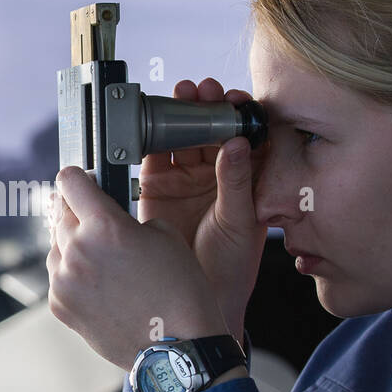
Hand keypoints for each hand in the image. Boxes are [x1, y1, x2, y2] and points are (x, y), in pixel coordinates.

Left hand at [47, 166, 227, 371]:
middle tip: (103, 229)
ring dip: (75, 247)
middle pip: (61, 214)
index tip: (84, 183)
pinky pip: (58, 278)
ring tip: (107, 265)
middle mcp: (77, 251)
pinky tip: (102, 288)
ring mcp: (63, 281)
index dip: (79, 178)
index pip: (69, 181)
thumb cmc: (180, 292)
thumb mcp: (164, 234)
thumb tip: (104, 213)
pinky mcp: (60, 306)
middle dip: (80, 216)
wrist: (178, 347)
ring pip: (57, 247)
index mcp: (104, 225)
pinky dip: (73, 277)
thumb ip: (127, 216)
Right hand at [135, 78, 266, 337]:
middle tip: (200, 89)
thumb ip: (236, 181)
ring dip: (178, 118)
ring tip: (178, 96)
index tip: (232, 96)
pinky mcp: (155, 194)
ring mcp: (184, 184)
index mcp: (242, 181)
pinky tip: (152, 126)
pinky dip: (150, 142)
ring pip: (179, 140)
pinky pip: (151, 160)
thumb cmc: (230, 270)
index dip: (236, 114)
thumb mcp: (241, 223)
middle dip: (203, 107)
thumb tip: (237, 142)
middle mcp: (213, 178)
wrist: (197, 302)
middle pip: (206, 132)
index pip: (239, 137)